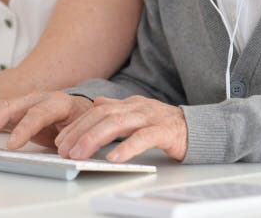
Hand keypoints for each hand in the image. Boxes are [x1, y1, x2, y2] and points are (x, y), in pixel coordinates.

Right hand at [0, 91, 92, 149]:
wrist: (83, 112)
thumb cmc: (84, 123)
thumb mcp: (87, 129)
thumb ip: (77, 136)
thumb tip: (64, 149)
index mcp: (59, 103)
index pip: (38, 113)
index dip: (24, 128)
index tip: (12, 146)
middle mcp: (38, 98)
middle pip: (9, 106)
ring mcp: (24, 103)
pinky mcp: (14, 111)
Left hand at [54, 95, 187, 161]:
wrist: (200, 128)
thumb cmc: (165, 125)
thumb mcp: (138, 113)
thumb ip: (117, 109)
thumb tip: (96, 103)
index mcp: (128, 103)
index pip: (96, 111)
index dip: (77, 125)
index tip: (60, 140)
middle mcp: (137, 107)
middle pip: (102, 115)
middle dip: (80, 132)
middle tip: (64, 150)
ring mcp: (151, 117)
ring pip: (117, 124)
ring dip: (94, 139)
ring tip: (80, 154)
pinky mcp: (166, 131)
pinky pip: (144, 138)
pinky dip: (127, 147)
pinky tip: (114, 158)